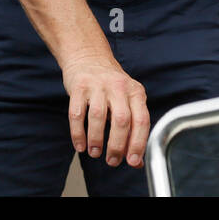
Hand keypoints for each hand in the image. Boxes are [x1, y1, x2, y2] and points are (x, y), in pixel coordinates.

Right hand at [60, 53, 149, 167]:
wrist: (89, 57)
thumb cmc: (111, 86)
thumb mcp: (128, 101)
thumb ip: (133, 130)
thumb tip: (137, 162)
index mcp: (136, 92)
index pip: (141, 120)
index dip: (138, 144)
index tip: (133, 162)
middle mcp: (119, 87)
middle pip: (121, 120)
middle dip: (117, 146)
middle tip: (112, 161)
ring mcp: (98, 85)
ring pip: (98, 117)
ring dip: (96, 140)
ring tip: (95, 153)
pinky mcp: (79, 86)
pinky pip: (77, 114)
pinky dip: (78, 133)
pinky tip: (80, 145)